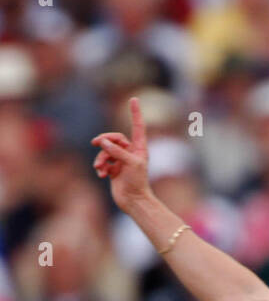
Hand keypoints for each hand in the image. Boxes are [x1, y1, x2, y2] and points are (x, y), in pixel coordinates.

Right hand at [91, 96, 149, 211]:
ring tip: (101, 168)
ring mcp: (121, 160)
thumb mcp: (131, 164)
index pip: (137, 126)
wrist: (134, 201)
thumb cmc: (137, 183)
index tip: (134, 99)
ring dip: (101, 158)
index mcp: (139, 148)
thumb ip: (117, 151)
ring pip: (105, 150)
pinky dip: (101, 167)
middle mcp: (130, 152)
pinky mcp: (113, 169)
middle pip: (113, 137)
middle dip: (104, 140)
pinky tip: (102, 175)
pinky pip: (102, 161)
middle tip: (96, 143)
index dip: (135, 113)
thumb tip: (102, 142)